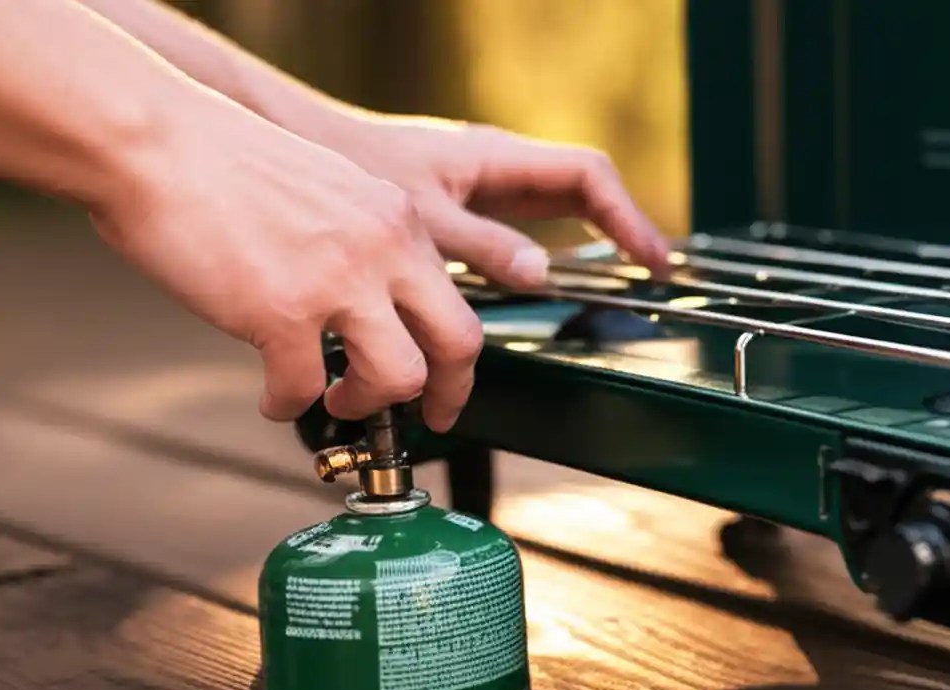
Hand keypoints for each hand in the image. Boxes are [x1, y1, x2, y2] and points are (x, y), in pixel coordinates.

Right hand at [92, 95, 481, 431]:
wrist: (155, 142)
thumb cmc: (223, 160)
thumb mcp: (331, 187)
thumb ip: (365, 241)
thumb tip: (375, 301)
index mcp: (397, 218)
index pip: (457, 301)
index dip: (456, 357)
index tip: (443, 382)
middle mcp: (382, 249)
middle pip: (457, 344)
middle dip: (447, 396)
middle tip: (425, 420)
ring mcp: (336, 282)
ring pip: (398, 378)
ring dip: (367, 404)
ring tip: (333, 400)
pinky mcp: (280, 313)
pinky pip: (303, 391)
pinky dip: (286, 405)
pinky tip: (270, 396)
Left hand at [302, 110, 669, 287]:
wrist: (298, 145)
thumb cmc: (351, 166)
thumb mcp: (421, 218)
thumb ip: (482, 247)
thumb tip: (541, 274)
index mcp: (496, 158)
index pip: (586, 178)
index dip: (627, 219)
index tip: (651, 261)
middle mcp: (497, 166)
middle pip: (581, 190)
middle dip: (621, 229)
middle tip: (649, 275)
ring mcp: (481, 183)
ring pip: (553, 208)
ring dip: (588, 239)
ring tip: (616, 280)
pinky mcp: (459, 203)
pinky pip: (519, 224)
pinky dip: (542, 252)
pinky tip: (542, 283)